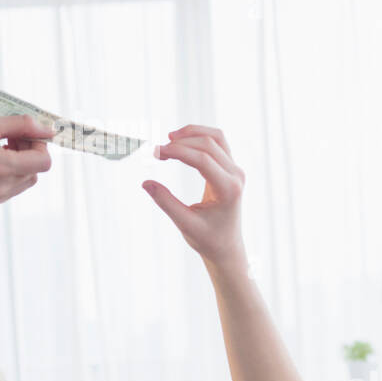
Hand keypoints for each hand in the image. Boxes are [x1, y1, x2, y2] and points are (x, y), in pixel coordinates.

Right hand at [0, 114, 54, 205]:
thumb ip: (22, 125)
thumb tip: (48, 129)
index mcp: (2, 167)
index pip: (43, 161)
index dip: (39, 144)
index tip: (23, 134)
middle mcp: (2, 186)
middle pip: (36, 171)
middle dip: (29, 151)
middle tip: (9, 138)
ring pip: (26, 180)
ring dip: (21, 162)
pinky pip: (12, 187)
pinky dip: (9, 172)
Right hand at [142, 125, 247, 269]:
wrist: (227, 247)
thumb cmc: (208, 239)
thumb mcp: (185, 224)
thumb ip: (166, 202)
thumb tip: (145, 183)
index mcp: (228, 189)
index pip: (202, 159)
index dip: (177, 152)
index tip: (156, 153)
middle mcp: (235, 175)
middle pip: (208, 144)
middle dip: (180, 142)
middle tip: (156, 152)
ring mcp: (235, 170)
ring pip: (215, 137)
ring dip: (192, 133)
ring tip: (169, 139)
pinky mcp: (231, 168)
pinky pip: (218, 142)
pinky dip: (199, 137)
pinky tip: (181, 141)